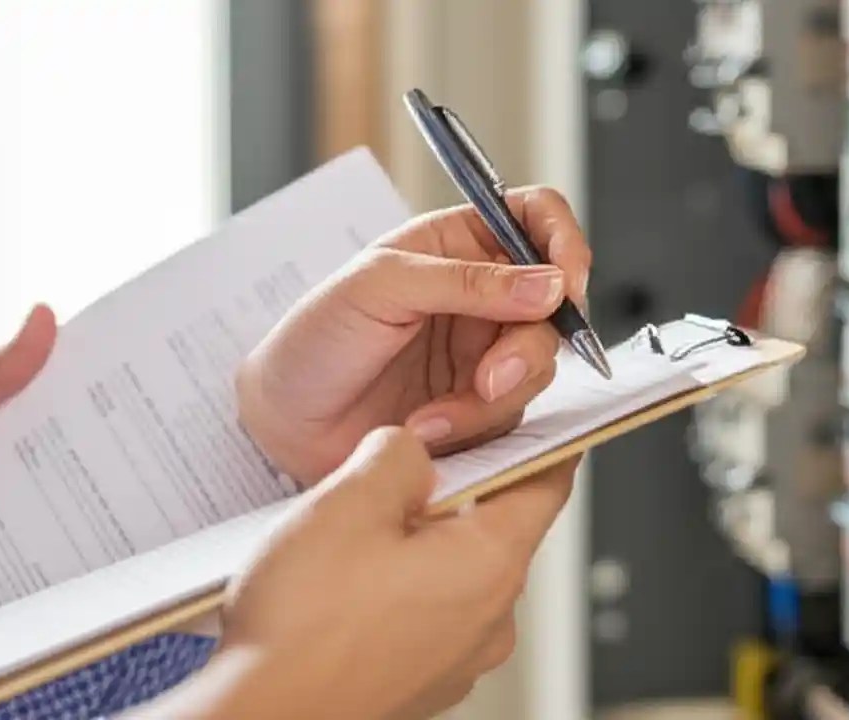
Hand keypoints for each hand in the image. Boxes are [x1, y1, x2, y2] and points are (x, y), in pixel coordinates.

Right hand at [145, 428, 578, 719]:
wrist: (258, 718)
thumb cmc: (300, 629)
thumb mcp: (348, 503)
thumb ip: (399, 454)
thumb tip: (415, 450)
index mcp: (491, 565)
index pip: (548, 483)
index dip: (536, 439)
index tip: (522, 417)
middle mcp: (490, 620)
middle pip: (494, 526)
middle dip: (449, 493)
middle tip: (387, 480)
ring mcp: (459, 659)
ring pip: (455, 572)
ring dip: (416, 545)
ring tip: (350, 543)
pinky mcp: (424, 683)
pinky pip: (428, 616)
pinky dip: (398, 591)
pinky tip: (342, 590)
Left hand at [236, 187, 589, 482]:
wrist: (282, 423)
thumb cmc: (314, 340)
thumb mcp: (381, 286)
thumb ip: (468, 281)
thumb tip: (548, 285)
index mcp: (457, 243)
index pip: (536, 219)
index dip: (564, 243)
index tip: (567, 282)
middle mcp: (481, 294)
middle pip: (554, 303)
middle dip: (530, 345)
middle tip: (491, 376)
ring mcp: (485, 350)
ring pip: (540, 364)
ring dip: (495, 395)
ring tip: (434, 413)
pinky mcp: (482, 404)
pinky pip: (513, 413)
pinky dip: (474, 425)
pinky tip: (427, 428)